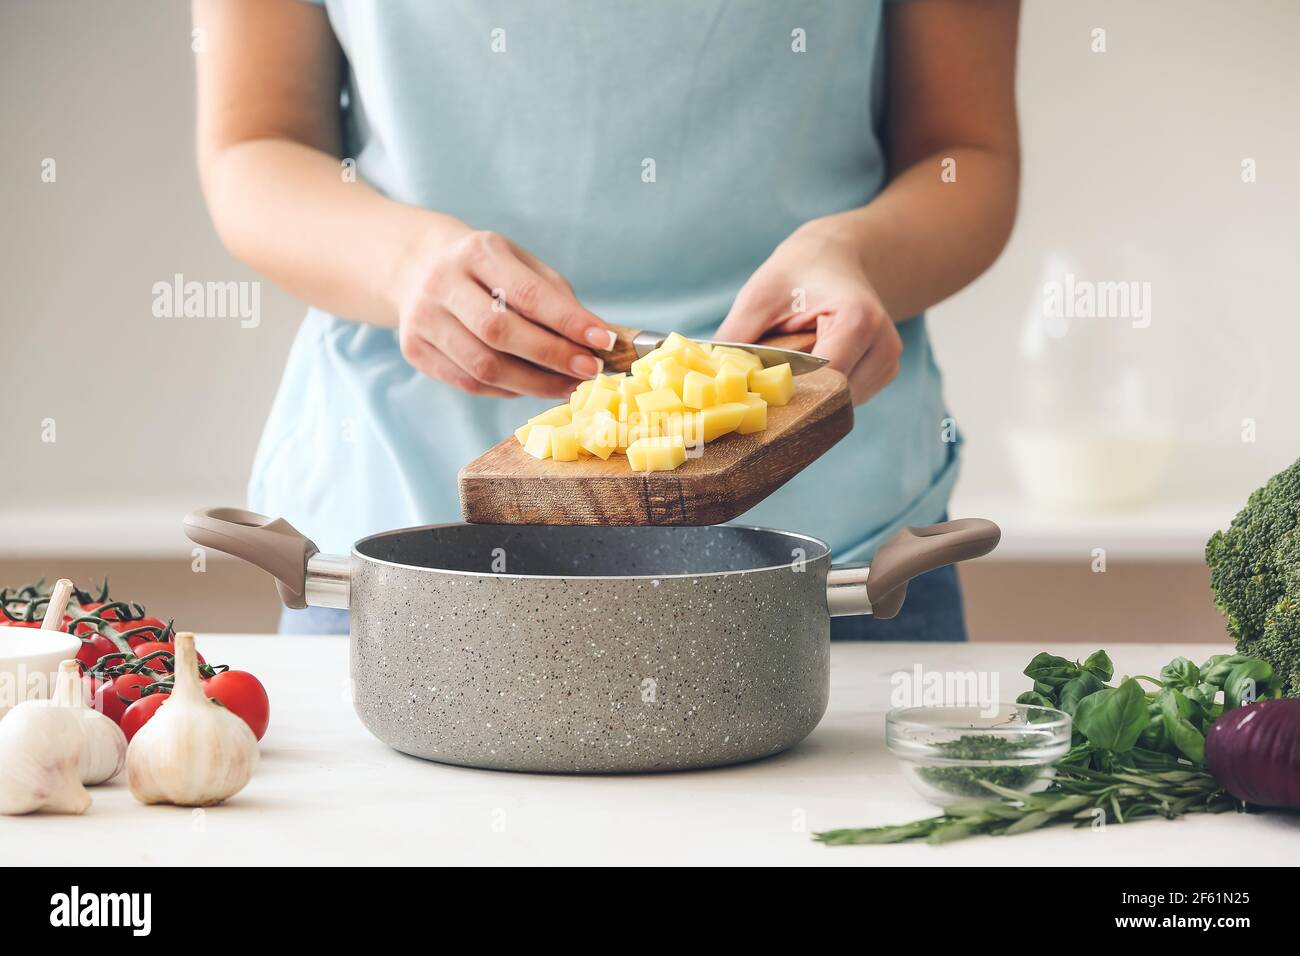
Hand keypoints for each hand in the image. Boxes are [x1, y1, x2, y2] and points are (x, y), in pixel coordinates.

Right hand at [395, 227, 615, 397]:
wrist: (416, 265)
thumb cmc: (486, 268)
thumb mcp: (521, 264)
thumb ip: (557, 298)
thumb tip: (597, 339)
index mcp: (475, 251)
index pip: (526, 293)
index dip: (568, 322)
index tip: (604, 341)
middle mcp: (442, 282)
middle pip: (500, 332)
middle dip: (552, 357)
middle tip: (590, 371)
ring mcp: (422, 318)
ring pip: (483, 367)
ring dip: (534, 384)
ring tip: (567, 385)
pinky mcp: (414, 350)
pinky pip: (469, 383)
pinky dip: (507, 390)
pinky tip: (531, 387)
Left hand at [714, 223, 902, 404]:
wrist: (835, 257)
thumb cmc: (798, 271)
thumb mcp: (759, 295)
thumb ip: (735, 338)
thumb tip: (709, 381)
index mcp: (858, 320)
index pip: (823, 380)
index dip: (788, 394)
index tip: (755, 396)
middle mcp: (883, 345)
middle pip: (834, 398)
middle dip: (797, 400)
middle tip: (762, 394)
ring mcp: (887, 362)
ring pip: (841, 404)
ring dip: (810, 396)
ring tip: (789, 372)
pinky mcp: (884, 372)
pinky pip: (848, 398)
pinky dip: (823, 392)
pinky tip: (808, 371)